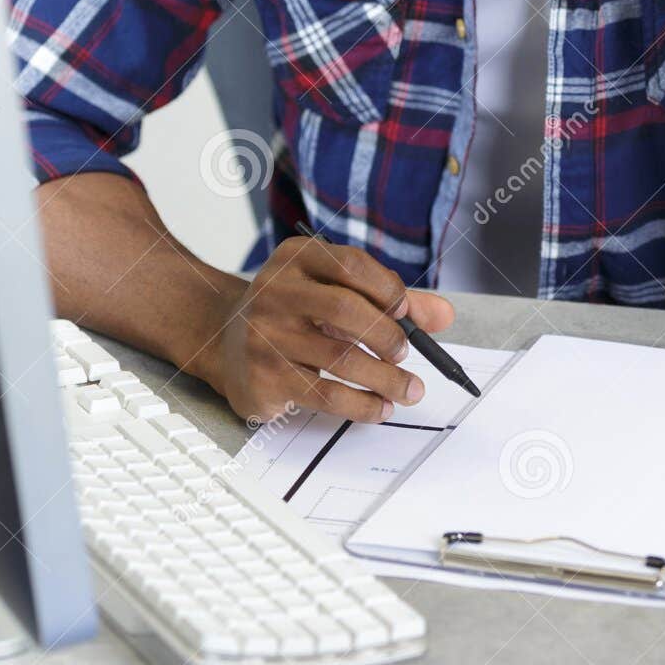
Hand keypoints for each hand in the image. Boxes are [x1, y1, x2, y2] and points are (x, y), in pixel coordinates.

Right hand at [177, 236, 455, 423]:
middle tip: (406, 354)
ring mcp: (264, 336)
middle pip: (346, 311)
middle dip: (388, 336)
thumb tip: (443, 315)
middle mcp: (275, 292)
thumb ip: (388, 298)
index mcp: (295, 258)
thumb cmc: (291, 311)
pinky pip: (326, 395)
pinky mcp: (264, 378)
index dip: (388, 288)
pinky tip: (380, 406)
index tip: (407, 311)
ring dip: (386, 379)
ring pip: (340, 360)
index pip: (351, 265)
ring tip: (409, 389)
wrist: (221, 338)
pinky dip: (363, 405)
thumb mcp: (331, 290)